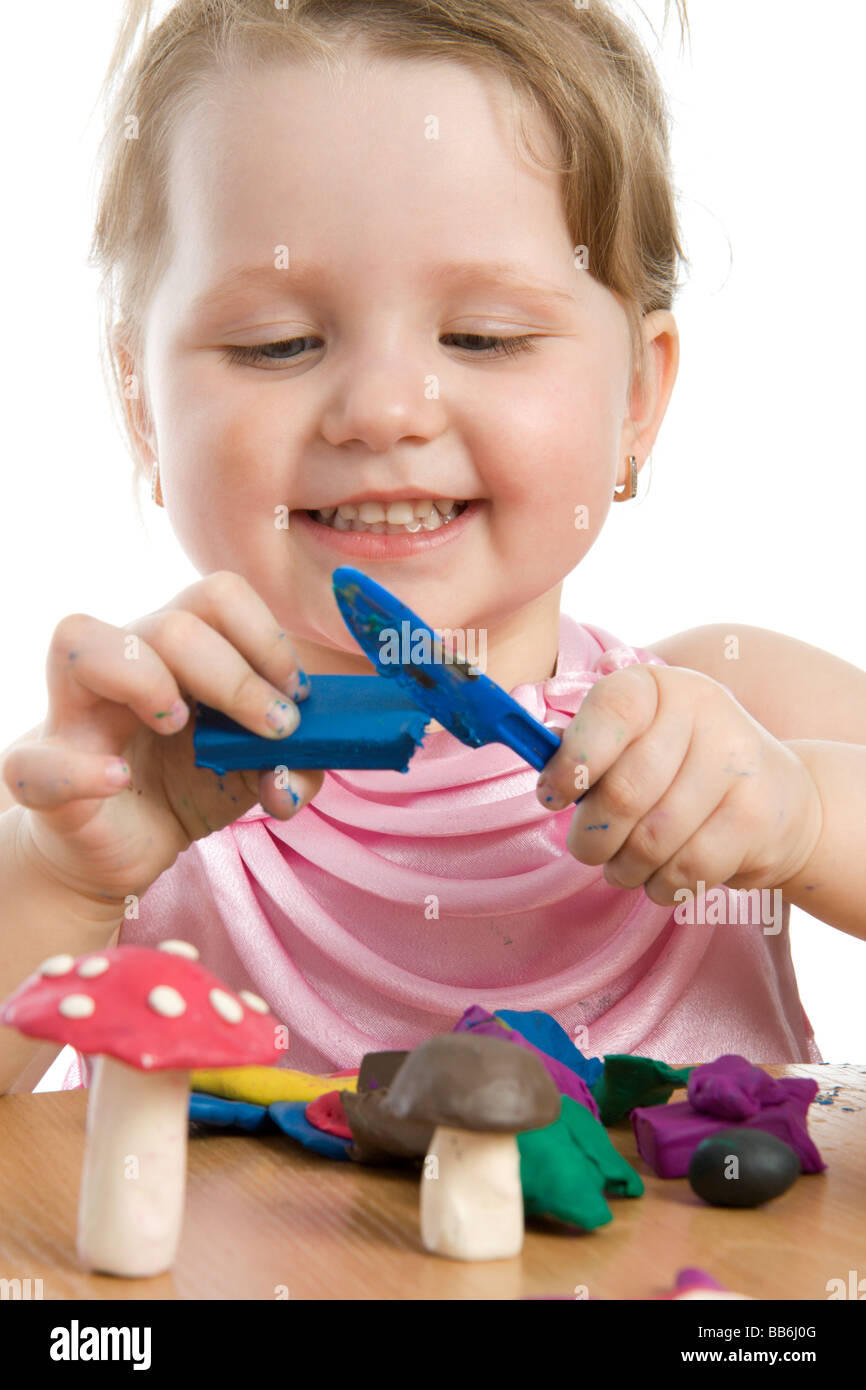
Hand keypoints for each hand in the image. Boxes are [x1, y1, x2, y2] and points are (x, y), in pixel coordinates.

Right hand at [1, 571, 322, 905]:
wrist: (119, 847)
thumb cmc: (184, 785)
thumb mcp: (254, 771)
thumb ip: (294, 766)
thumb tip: (292, 777)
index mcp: (177, 651)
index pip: (217, 596)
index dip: (266, 638)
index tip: (296, 694)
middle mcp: (122, 663)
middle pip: (172, 623)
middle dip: (238, 678)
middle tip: (274, 727)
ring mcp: (73, 713)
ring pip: (80, 642)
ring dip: (146, 680)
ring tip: (180, 727)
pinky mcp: (42, 773)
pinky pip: (35, 760)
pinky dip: (78, 771)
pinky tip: (117, 780)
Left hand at [535, 664, 822, 903]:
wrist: (783, 798)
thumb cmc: (683, 769)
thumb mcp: (639, 738)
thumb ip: (588, 744)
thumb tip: (537, 751)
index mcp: (660, 686)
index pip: (610, 712)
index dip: (572, 761)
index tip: (553, 796)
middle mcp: (704, 713)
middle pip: (623, 792)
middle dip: (591, 836)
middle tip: (587, 849)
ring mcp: (737, 765)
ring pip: (652, 840)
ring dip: (625, 867)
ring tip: (624, 866)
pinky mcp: (756, 818)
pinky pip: (686, 869)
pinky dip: (661, 885)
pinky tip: (662, 876)